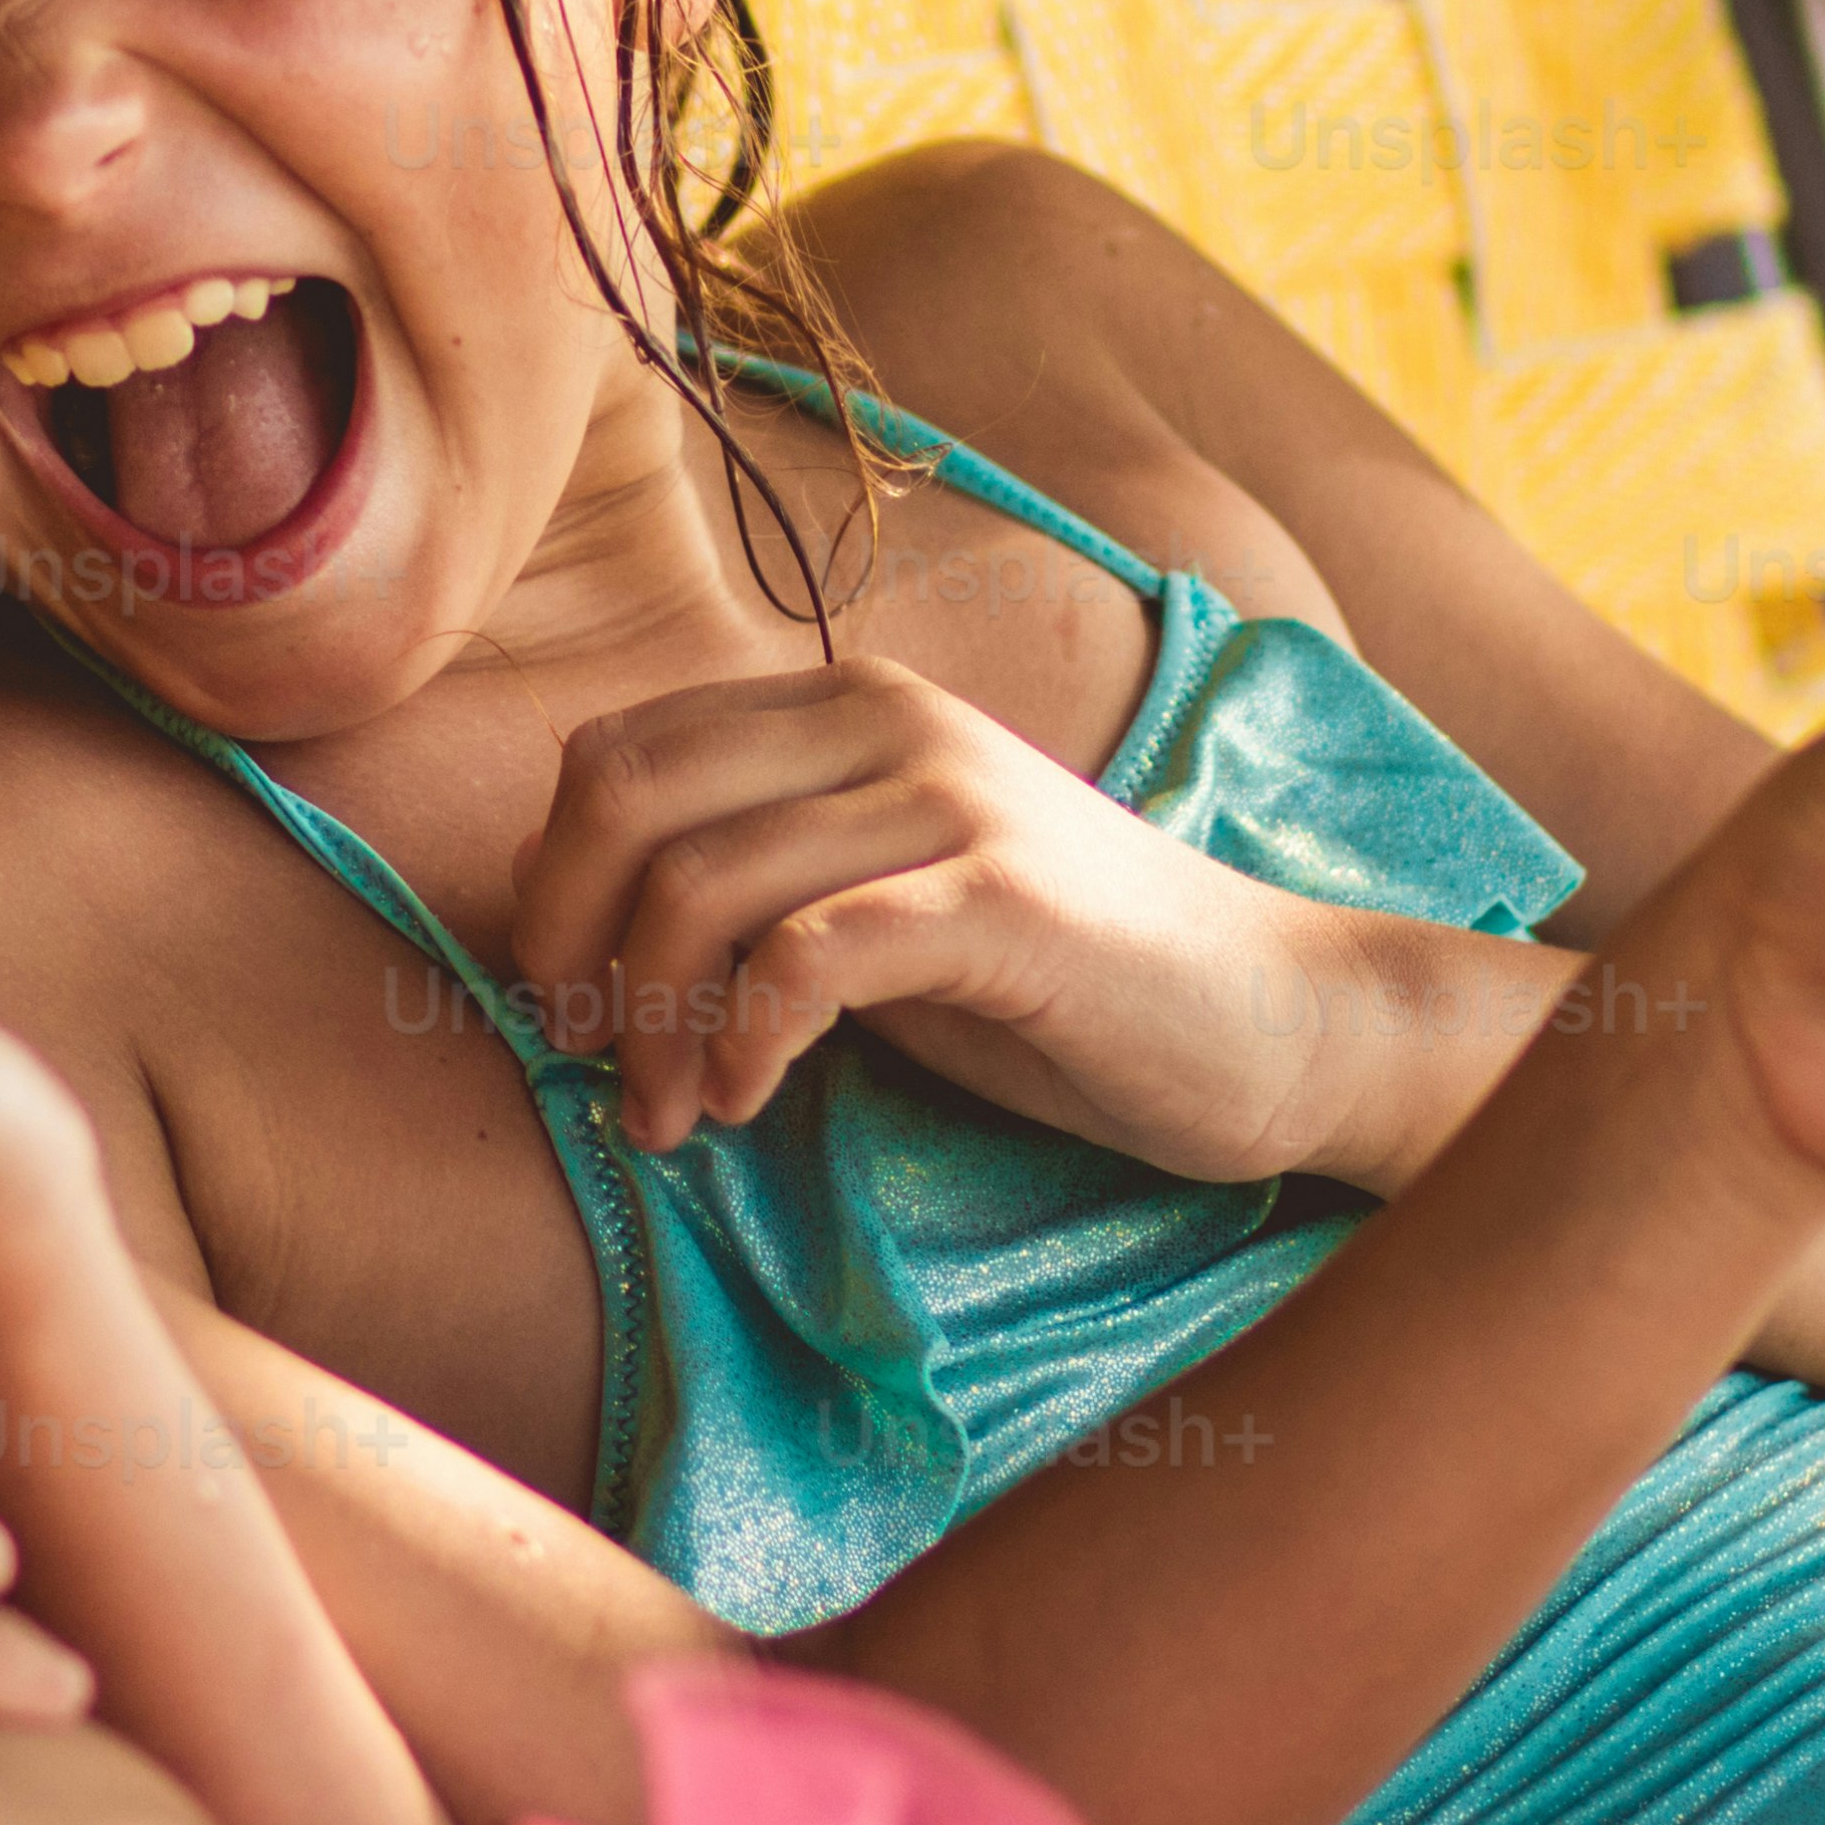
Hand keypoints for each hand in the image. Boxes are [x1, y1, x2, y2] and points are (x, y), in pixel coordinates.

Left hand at [501, 657, 1460, 1177]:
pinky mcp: (1002, 898)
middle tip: (588, 1061)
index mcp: (844, 706)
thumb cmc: (1060, 982)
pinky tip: (747, 1100)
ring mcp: (950, 799)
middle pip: (626, 799)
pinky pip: (808, 952)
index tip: (567, 1006)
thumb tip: (576, 944)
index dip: (552, 887)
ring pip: (701, 880)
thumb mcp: (879, 905)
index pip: (615, 757)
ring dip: (652, 1025)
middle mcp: (888, 720)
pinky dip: (743, 1039)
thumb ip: (757, 890)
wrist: (1272, 1017)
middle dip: (569, 944)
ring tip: (672, 1119)